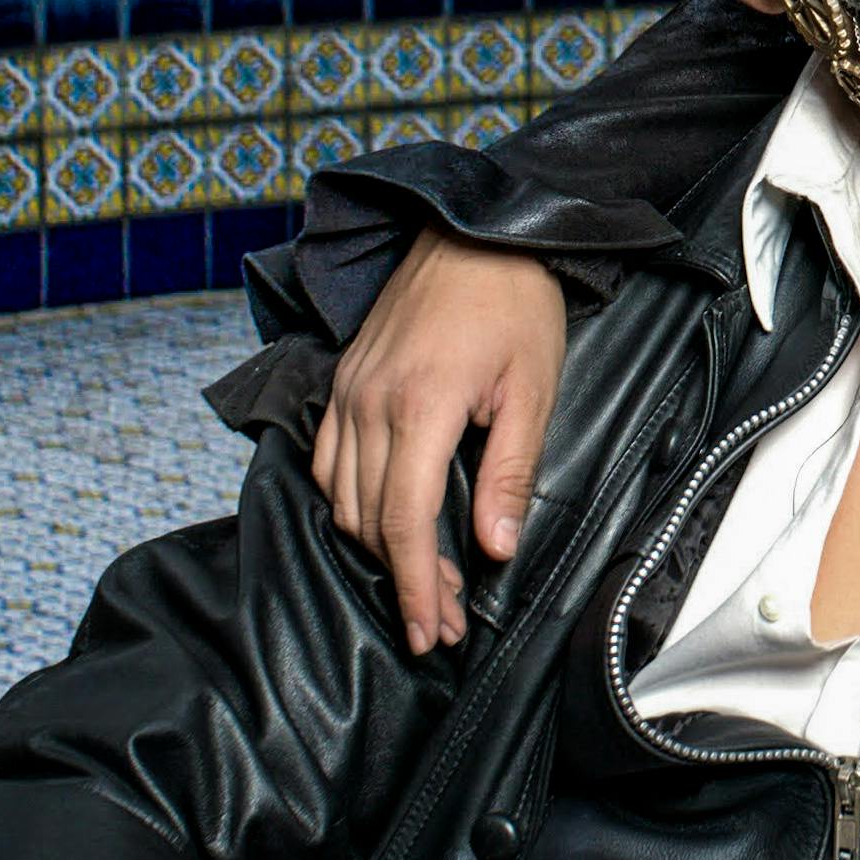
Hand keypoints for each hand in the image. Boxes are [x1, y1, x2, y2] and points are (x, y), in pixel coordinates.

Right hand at [311, 229, 567, 652]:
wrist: (476, 228)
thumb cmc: (514, 303)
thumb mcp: (533, 388)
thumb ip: (509, 472)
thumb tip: (494, 548)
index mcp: (421, 404)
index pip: (404, 521)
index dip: (415, 585)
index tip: (430, 630)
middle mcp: (370, 401)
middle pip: (368, 519)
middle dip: (401, 580)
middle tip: (437, 621)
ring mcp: (348, 389)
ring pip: (340, 496)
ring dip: (375, 546)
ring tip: (420, 578)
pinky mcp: (343, 379)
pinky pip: (327, 459)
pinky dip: (349, 502)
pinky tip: (382, 521)